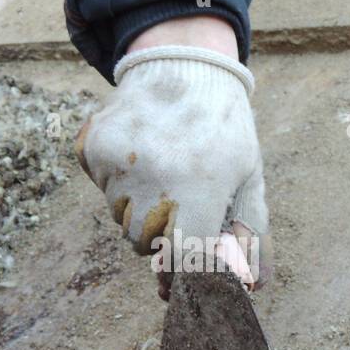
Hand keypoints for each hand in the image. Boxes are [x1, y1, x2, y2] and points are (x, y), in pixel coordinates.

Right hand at [75, 37, 269, 300]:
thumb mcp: (249, 177)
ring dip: (138, 205)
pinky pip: (100, 187)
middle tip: (178, 199)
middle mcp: (153, 181)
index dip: (178, 277)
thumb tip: (256, 286)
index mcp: (198, 192)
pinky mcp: (93, 149)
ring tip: (162, 167)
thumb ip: (252, 235)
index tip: (177, 282)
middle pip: (142, 244)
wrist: (184, 64)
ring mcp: (117, 164)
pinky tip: (141, 151)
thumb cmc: (224, 128)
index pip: (179, 261)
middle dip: (160, 234)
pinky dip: (117, 179)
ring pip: (118, 217)